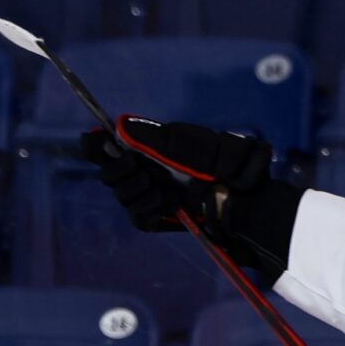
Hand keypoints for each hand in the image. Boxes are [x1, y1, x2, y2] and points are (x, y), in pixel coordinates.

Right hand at [79, 116, 269, 234]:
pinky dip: (146, 210)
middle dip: (116, 170)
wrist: (249, 199)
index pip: (111, 146)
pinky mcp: (161, 220)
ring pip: (121, 196)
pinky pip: (137, 218)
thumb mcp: (196, 143)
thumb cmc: (231, 164)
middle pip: (109, 174)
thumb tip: (120, 125)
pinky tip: (167, 203)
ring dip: (133, 191)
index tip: (95, 141)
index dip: (97, 145)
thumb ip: (157, 137)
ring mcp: (154, 196)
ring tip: (158, 188)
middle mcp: (149, 170)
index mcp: (154, 148)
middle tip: (135, 166)